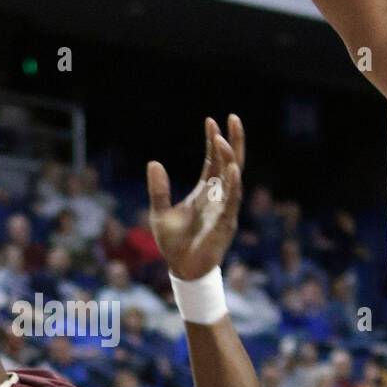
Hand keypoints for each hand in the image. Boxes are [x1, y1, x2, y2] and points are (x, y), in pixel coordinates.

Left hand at [146, 116, 244, 280]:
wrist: (181, 269)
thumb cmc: (174, 243)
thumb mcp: (159, 212)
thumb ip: (158, 189)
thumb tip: (153, 162)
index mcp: (205, 192)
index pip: (213, 161)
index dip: (214, 141)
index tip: (211, 121)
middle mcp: (218, 197)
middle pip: (230, 163)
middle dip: (233, 141)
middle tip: (233, 118)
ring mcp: (224, 209)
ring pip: (233, 179)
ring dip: (229, 158)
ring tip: (224, 139)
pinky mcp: (225, 224)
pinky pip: (231, 201)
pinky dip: (232, 185)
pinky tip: (231, 169)